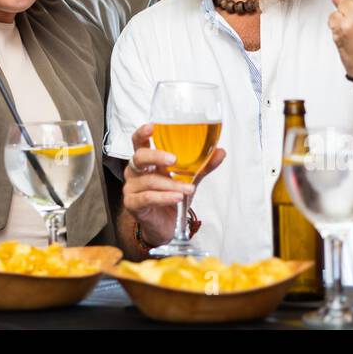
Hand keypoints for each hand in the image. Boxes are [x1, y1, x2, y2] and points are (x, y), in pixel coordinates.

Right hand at [122, 123, 224, 247]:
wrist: (166, 226)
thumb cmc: (172, 197)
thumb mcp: (188, 179)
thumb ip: (202, 166)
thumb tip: (221, 152)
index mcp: (147, 161)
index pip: (139, 142)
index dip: (142, 133)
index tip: (152, 126)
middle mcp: (136, 172)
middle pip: (139, 157)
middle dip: (156, 156)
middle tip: (174, 160)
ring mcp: (131, 188)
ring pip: (149, 181)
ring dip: (171, 184)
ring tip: (188, 188)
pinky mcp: (132, 204)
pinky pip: (147, 197)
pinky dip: (164, 197)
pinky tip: (177, 198)